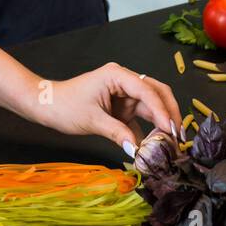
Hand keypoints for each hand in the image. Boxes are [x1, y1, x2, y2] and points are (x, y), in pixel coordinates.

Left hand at [38, 63, 181, 152]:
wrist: (47, 106)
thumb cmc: (64, 106)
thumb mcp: (91, 120)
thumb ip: (116, 133)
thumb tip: (137, 149)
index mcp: (117, 75)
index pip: (147, 90)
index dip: (161, 110)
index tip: (171, 130)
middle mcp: (124, 81)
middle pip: (156, 93)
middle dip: (169, 113)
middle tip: (178, 136)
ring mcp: (124, 95)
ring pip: (151, 107)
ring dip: (161, 124)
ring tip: (171, 144)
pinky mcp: (122, 108)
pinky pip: (140, 119)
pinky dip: (148, 132)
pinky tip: (154, 147)